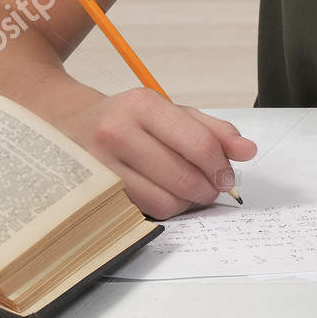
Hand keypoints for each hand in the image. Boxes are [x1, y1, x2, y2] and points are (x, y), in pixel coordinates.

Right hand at [57, 86, 257, 219]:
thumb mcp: (169, 112)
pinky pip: (144, 213)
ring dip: (186, 203)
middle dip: (207, 189)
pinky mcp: (93, 194)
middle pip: (184, 178)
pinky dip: (162, 208)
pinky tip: (160, 194)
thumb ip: (212, 129)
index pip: (198, 144)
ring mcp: (100, 165)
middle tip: (210, 187)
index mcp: (141, 104)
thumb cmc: (128, 120)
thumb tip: (248, 150)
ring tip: (184, 190)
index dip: (221, 167)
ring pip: (165, 202)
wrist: (67, 125)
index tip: (227, 176)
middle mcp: (116, 132)